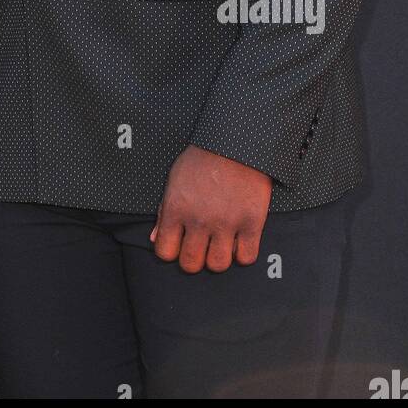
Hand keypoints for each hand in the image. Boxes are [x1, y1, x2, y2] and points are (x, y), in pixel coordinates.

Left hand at [150, 144, 272, 271]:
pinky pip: (246, 257)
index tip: (179, 244)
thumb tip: (155, 239)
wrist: (235, 141)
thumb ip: (164, 212)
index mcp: (176, 209)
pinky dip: (242, 253)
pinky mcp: (252, 223)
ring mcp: (226, 223)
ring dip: (217, 257)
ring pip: (217, 265)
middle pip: (191, 264)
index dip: (171, 251)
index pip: (165, 252)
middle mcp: (199, 220)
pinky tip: (239, 240)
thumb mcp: (175, 179)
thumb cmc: (202, 158)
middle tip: (200, 246)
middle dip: (193, 258)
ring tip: (220, 243)